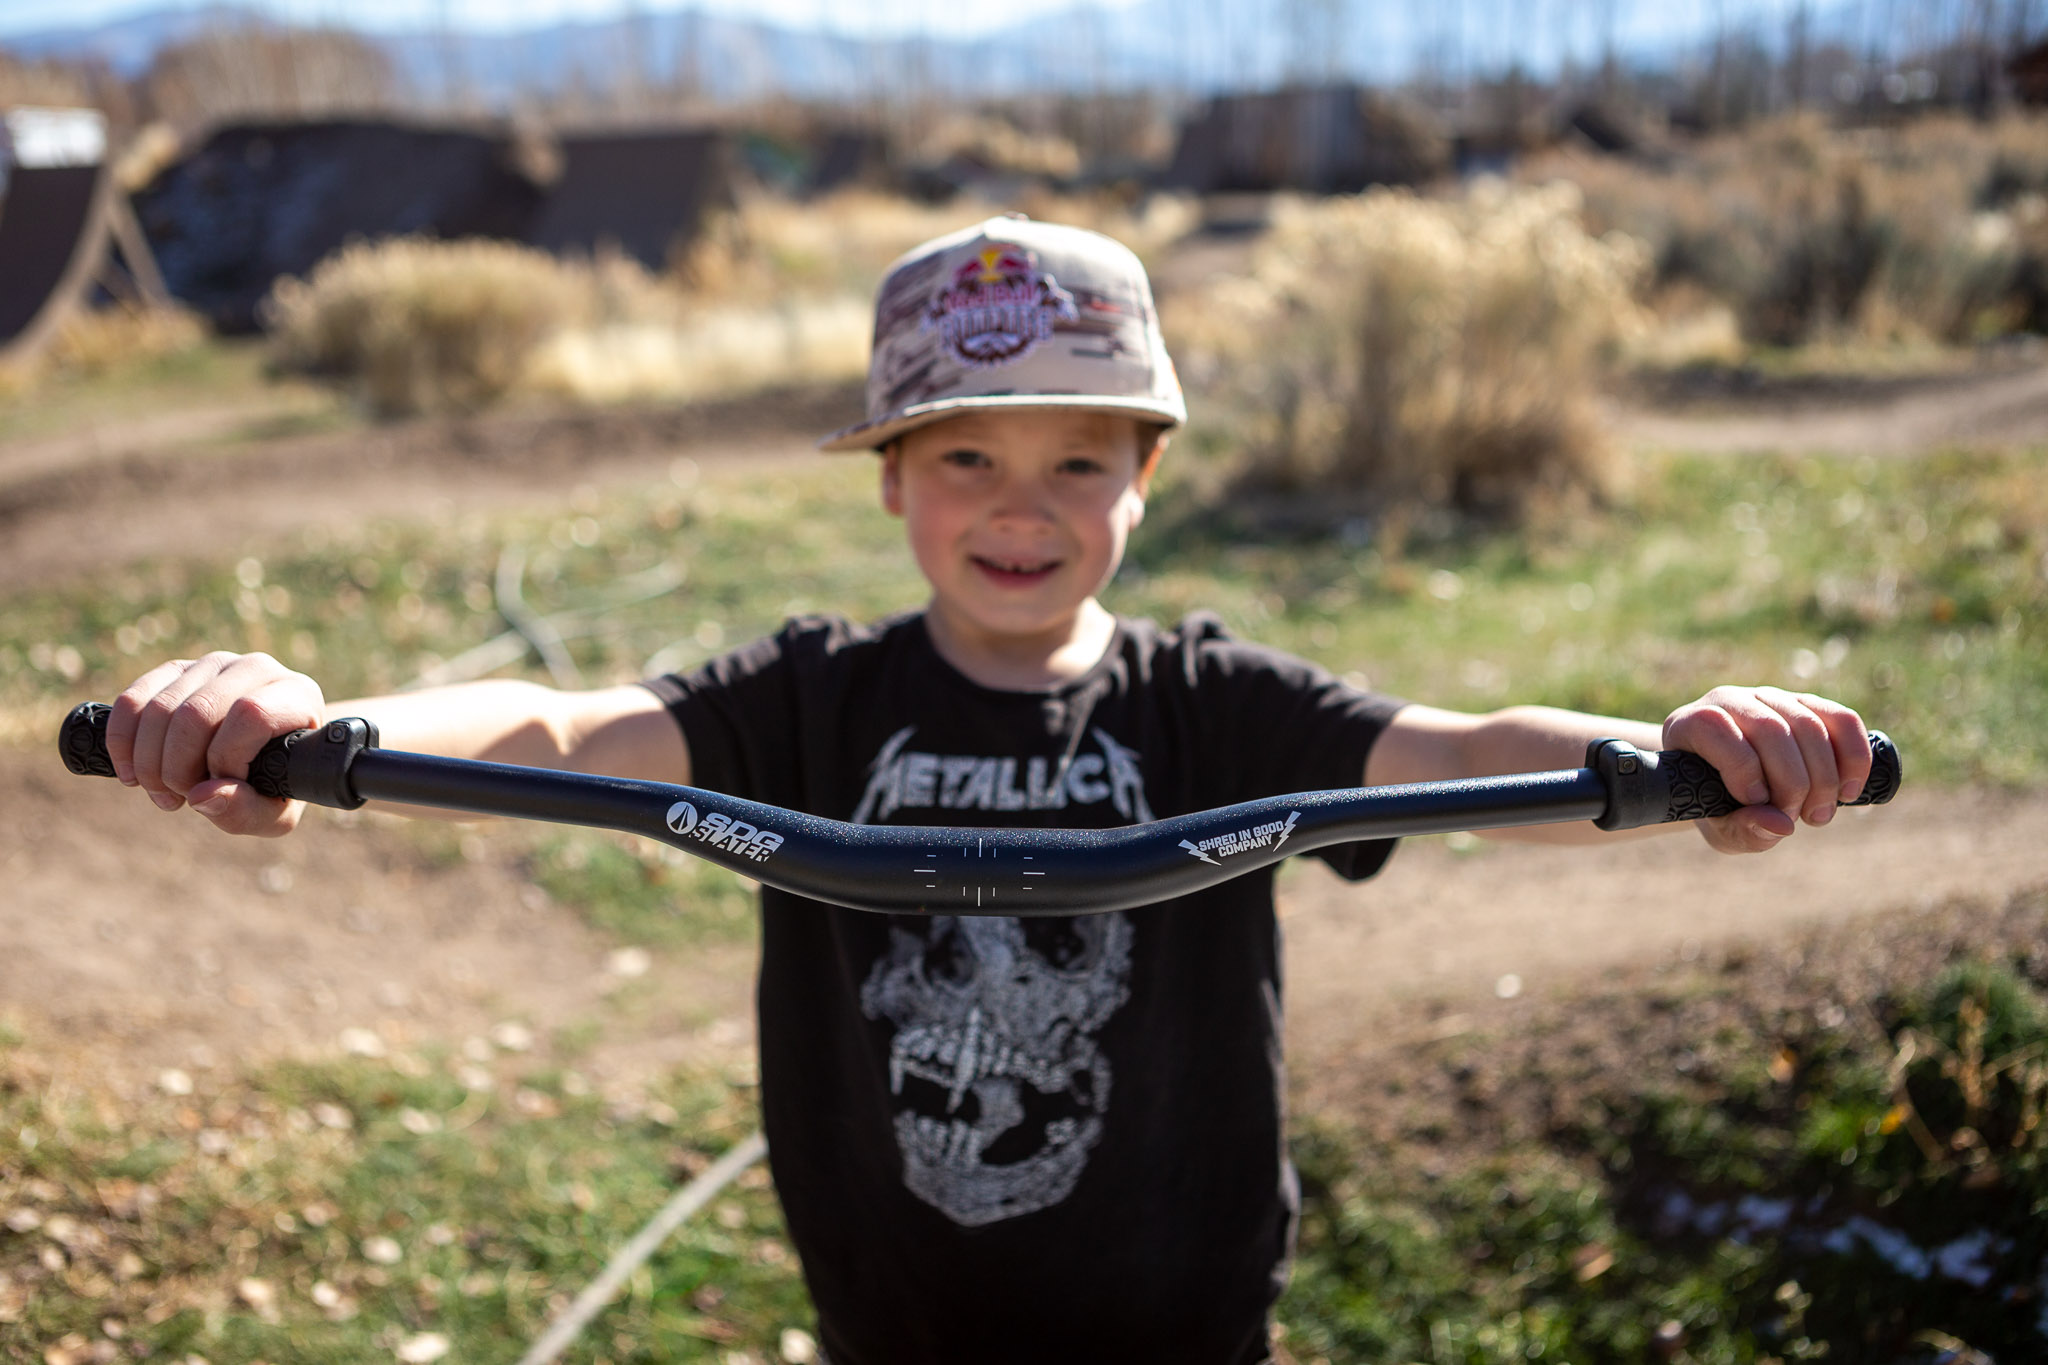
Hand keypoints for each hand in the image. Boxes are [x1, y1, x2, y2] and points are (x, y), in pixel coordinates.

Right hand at [106, 652, 324, 837]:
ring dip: (149, 763)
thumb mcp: (274, 812)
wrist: (264, 758)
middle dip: (178, 768)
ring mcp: (213, 664)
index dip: (227, 758)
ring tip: (163, 792)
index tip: (224, 785)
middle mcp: (256, 669)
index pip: (250, 714)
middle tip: (181, 798)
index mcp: (296, 696)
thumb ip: (246, 810)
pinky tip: (133, 774)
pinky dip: (123, 743)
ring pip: (160, 708)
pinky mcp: (175, 670)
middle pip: (197, 713)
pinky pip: (132, 700)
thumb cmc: (275, 784)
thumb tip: (203, 796)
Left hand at [1662, 686, 1872, 853]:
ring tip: (1819, 814)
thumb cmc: (1719, 806)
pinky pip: (1842, 719)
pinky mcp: (1807, 703)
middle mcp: (1728, 701)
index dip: (1740, 766)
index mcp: (1690, 726)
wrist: (1731, 787)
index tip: (1754, 801)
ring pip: (1808, 725)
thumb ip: (1744, 830)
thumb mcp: (1722, 828)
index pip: (1713, 726)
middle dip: (1792, 782)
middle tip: (1799, 818)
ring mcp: (1770, 698)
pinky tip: (1848, 790)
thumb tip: (1781, 825)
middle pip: (1771, 729)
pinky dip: (1853, 756)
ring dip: (1823, 778)